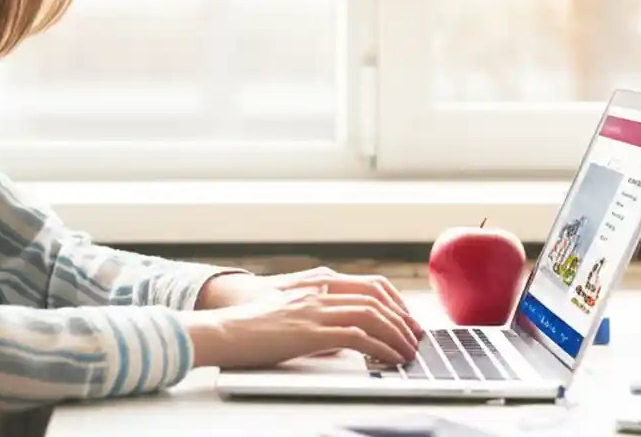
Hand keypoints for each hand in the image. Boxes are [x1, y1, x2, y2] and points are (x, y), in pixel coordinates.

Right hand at [179, 287, 418, 368]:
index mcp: (317, 283)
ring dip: (396, 334)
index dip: (395, 302)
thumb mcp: (290, 313)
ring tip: (408, 352)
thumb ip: (317, 318)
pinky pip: (357, 336)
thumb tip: (341, 339)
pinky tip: (389, 358)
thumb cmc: (251, 326)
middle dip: (403, 319)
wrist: (224, 329)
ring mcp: (315, 309)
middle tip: (416, 338)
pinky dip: (381, 347)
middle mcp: (320, 291)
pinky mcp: (310, 331)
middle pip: (376, 298)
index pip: (369, 285)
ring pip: (372, 315)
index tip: (407, 320)